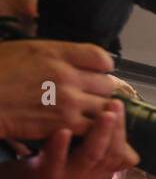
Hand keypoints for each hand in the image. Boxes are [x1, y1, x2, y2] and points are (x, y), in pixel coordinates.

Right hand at [0, 40, 115, 140]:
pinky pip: (94, 127)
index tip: (95, 73)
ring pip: (105, 108)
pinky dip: (91, 129)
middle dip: (101, 91)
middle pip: (107, 84)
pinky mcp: (65, 124)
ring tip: (88, 114)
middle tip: (91, 97)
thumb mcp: (24, 50)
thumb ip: (54, 55)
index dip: (101, 67)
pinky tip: (81, 128)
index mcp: (56, 53)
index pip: (101, 58)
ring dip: (100, 112)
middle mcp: (67, 75)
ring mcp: (69, 101)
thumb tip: (73, 60)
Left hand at [0, 101, 137, 178]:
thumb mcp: (84, 161)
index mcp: (101, 170)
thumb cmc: (57, 166)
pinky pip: (57, 160)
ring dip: (99, 134)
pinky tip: (64, 131)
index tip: (121, 104)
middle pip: (111, 153)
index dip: (123, 130)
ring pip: (91, 156)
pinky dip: (61, 146)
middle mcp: (90, 173)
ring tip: (103, 114)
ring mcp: (70, 175)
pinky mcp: (48, 174)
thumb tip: (117, 119)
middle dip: (117, 128)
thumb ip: (101, 146)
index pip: (122, 153)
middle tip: (116, 104)